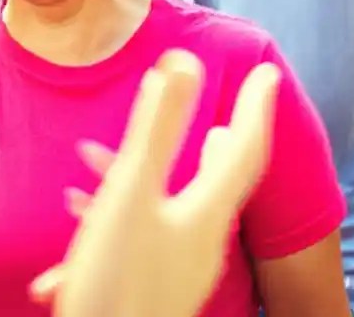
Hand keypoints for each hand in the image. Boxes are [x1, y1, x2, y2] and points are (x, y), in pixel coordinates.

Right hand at [29, 50, 280, 316]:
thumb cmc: (116, 283)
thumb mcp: (130, 196)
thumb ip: (156, 130)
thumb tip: (182, 63)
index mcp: (204, 214)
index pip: (244, 150)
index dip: (255, 107)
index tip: (267, 74)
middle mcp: (201, 243)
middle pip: (222, 185)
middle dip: (223, 149)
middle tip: (231, 124)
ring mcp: (179, 272)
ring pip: (179, 212)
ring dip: (166, 179)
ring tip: (158, 161)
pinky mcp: (153, 291)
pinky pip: (144, 243)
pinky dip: (124, 221)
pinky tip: (85, 226)